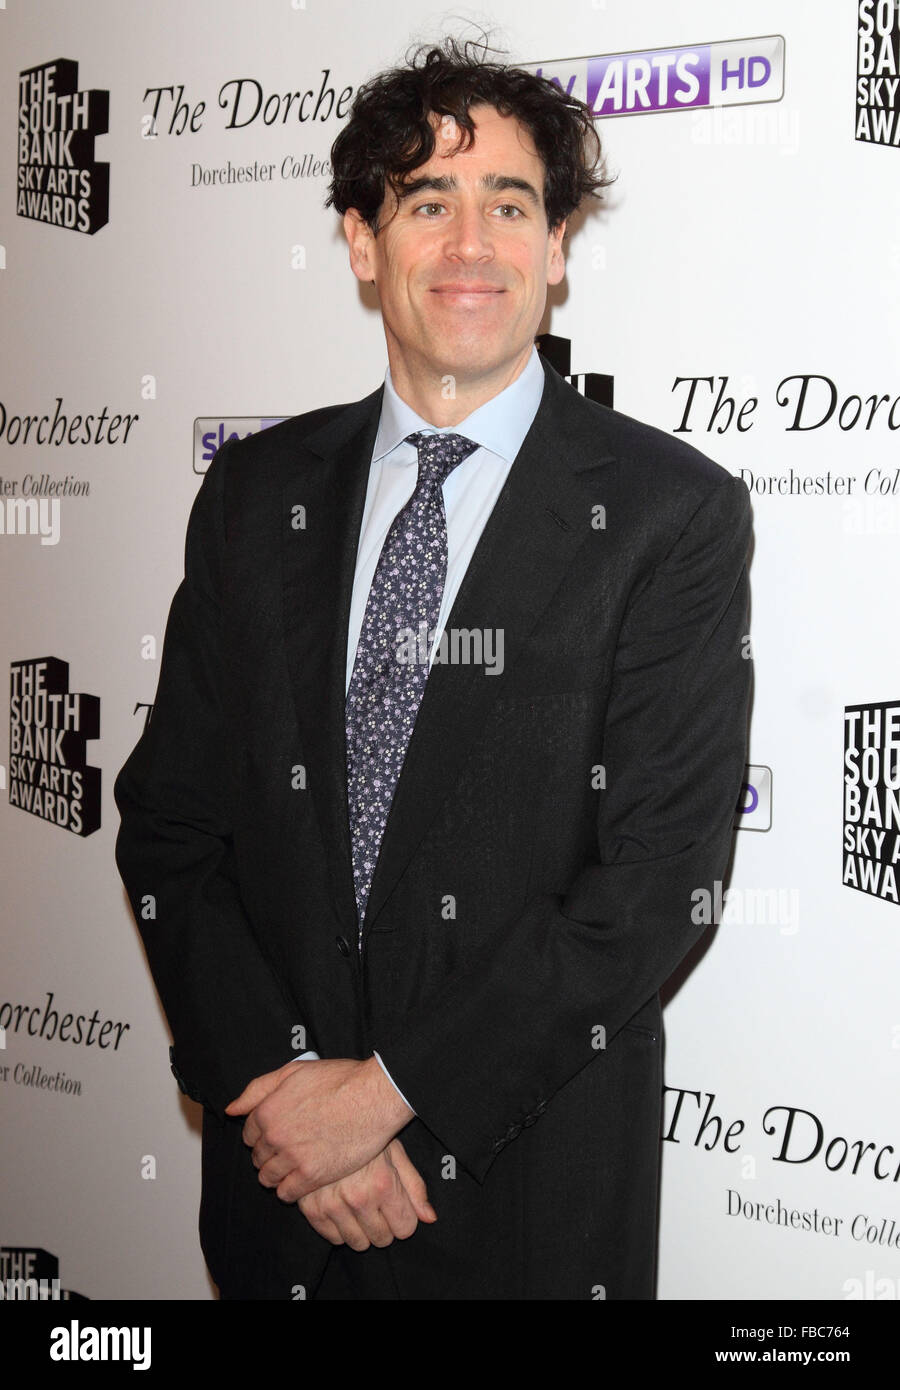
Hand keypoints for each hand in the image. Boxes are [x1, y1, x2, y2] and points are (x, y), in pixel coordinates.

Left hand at [225, 1056, 413, 1201]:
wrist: (372, 1096)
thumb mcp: (293, 1071)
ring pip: (268, 1178)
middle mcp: (275, 1137)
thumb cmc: (337, 1079)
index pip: (248, 1134)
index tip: (275, 1134)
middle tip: (286, 1149)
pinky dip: (289, 1190)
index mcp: (267, 1111)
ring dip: (275, 1174)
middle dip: (267, 1154)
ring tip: (292, 1166)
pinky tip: (301, 1180)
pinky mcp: (312, 1175)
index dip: (260, 1134)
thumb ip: (258, 1089)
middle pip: (257, 1157)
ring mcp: (293, 1158)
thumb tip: (232, 1109)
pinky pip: (287, 1194)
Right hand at [298, 1138, 436, 1250]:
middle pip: (382, 1239)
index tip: (397, 1205)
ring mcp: (332, 1205)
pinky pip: (333, 1238)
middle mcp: (357, 1198)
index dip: (404, 1218)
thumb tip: (430, 1218)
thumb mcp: (395, 1153)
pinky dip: (340, 1227)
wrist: (324, 1120)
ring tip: (359, 1203)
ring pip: (358, 1243)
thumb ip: (414, 1187)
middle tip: (377, 1202)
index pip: (405, 1229)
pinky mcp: (311, 1209)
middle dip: (384, 1225)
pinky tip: (342, 1205)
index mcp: (382, 1183)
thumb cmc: (365, 1135)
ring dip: (362, 1229)